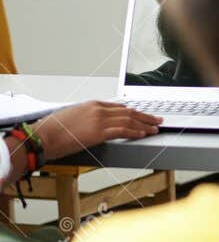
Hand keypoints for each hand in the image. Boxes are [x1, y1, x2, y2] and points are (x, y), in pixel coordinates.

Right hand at [33, 101, 161, 160]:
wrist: (40, 136)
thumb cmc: (49, 130)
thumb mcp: (70, 117)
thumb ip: (84, 118)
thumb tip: (90, 125)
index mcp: (91, 104)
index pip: (118, 106)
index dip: (132, 112)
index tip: (140, 115)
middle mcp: (98, 109)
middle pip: (128, 111)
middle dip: (144, 116)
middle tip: (156, 119)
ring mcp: (99, 120)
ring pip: (129, 120)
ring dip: (144, 124)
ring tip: (154, 128)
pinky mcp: (99, 132)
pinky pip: (123, 131)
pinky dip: (135, 132)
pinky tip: (143, 134)